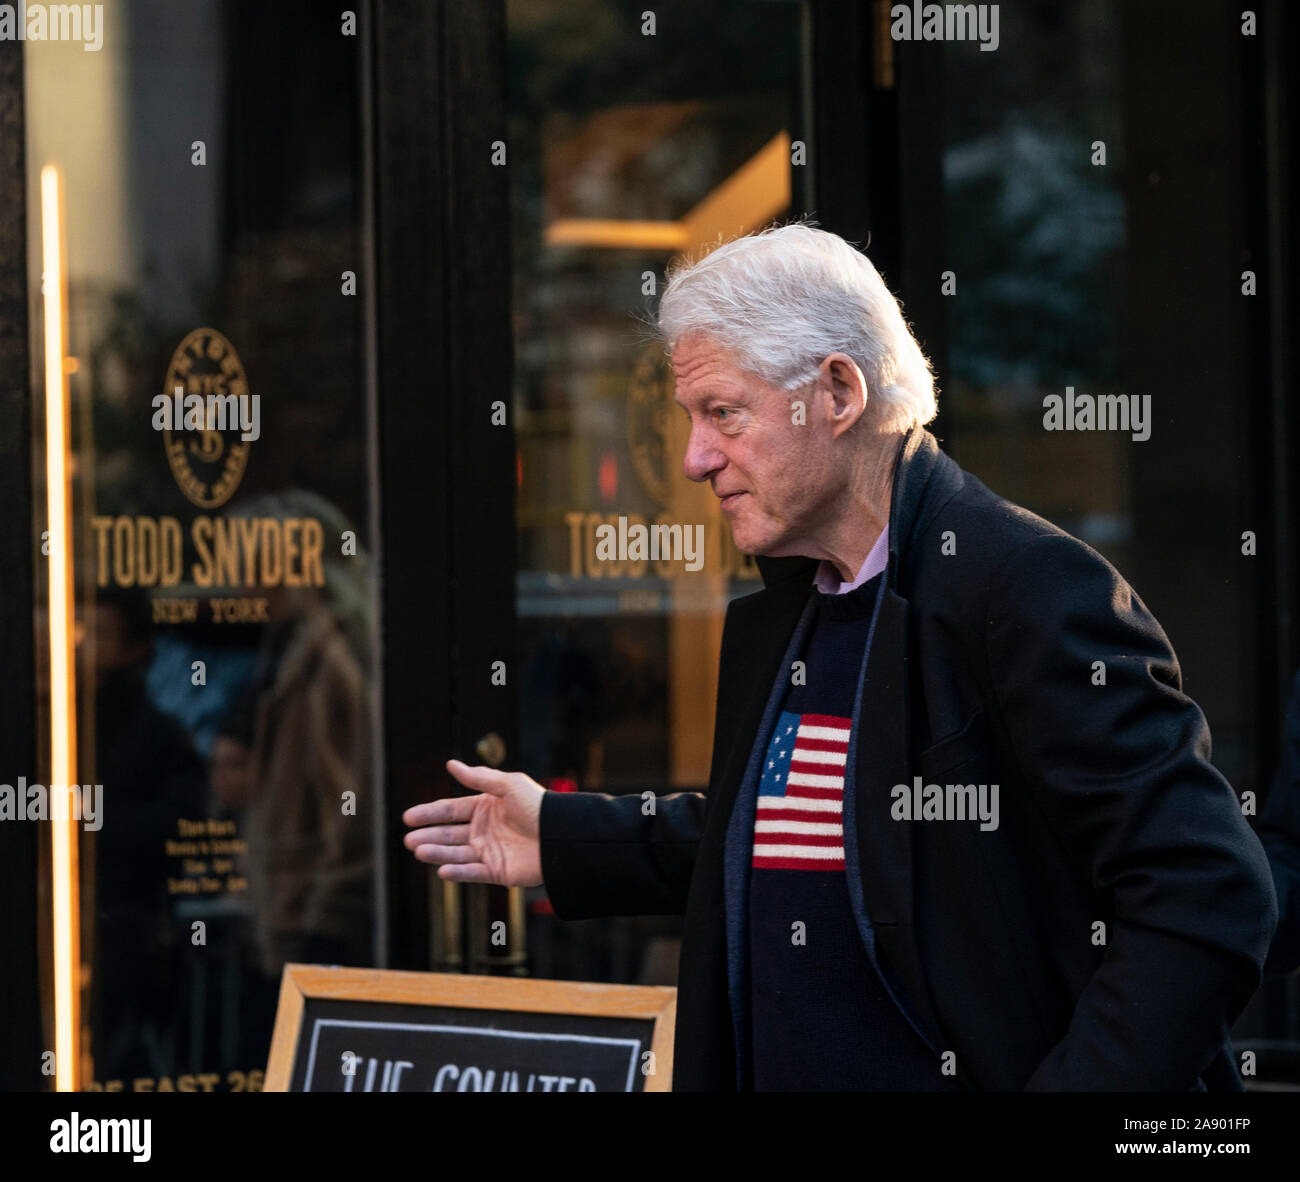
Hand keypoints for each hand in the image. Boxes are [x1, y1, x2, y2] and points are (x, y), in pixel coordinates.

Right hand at [402, 759, 544, 886]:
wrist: (561, 834)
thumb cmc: (537, 805)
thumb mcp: (508, 785)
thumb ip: (479, 777)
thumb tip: (450, 764)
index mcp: (484, 808)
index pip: (450, 811)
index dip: (429, 813)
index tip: (408, 817)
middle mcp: (483, 830)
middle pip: (449, 834)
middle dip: (428, 836)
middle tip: (408, 839)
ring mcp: (488, 852)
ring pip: (456, 853)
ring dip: (437, 853)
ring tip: (418, 850)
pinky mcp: (497, 872)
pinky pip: (473, 873)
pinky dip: (457, 872)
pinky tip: (442, 870)